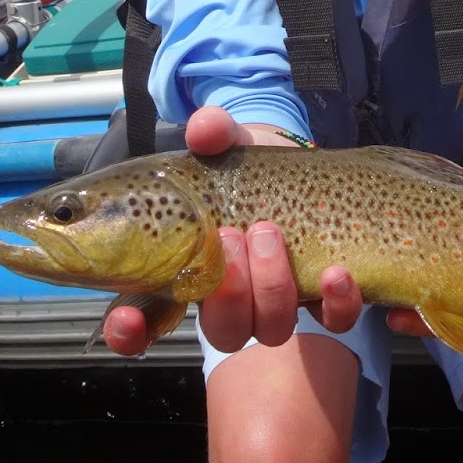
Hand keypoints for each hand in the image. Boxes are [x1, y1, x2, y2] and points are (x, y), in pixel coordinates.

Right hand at [101, 106, 363, 356]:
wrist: (302, 165)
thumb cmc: (245, 166)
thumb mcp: (226, 143)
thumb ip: (212, 133)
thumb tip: (205, 129)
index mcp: (186, 272)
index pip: (144, 324)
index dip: (130, 332)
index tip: (126, 322)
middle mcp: (231, 299)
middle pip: (223, 331)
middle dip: (227, 293)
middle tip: (231, 237)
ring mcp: (279, 303)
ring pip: (272, 328)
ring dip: (272, 288)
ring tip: (270, 233)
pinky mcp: (326, 297)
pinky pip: (334, 320)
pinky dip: (336, 302)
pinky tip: (336, 273)